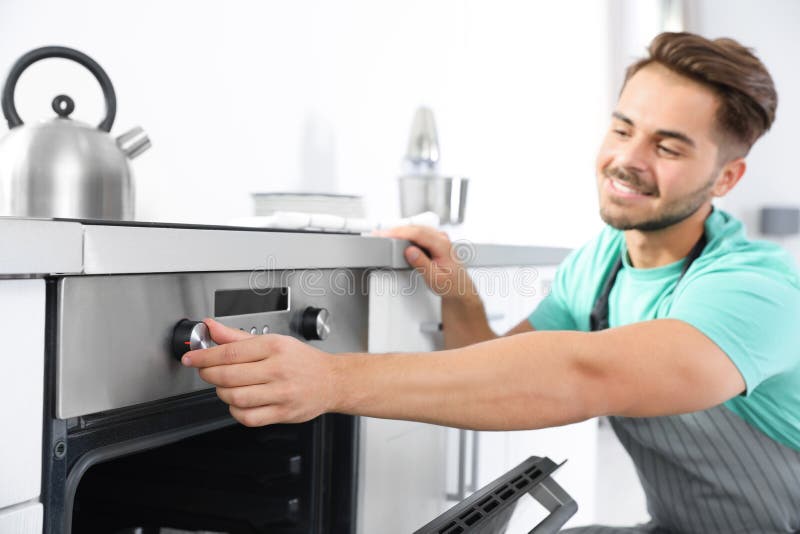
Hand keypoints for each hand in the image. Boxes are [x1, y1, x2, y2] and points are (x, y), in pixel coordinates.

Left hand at [181, 318, 340, 426]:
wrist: (332, 381)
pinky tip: (238, 403)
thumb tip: (210, 327)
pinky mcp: (283, 413)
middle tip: (206, 371)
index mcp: (274, 347)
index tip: (191, 358)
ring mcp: (281, 393)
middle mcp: (278, 369)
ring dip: (222, 393)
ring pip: (236, 397)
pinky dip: (236, 411)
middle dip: (209, 374)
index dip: (204, 356)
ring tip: (225, 386)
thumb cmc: (302, 360)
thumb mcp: (273, 340)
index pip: (230, 352)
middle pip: (229, 376)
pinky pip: (248, 417)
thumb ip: (237, 336)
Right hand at [374, 225, 469, 298]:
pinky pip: (417, 233)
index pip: (418, 233)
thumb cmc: (451, 284)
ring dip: (399, 231)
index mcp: (443, 245)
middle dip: (395, 230)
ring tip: (383, 237)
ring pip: (415, 229)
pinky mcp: (433, 240)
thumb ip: (422, 264)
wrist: (459, 287)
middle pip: (415, 228)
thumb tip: (409, 251)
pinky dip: (404, 234)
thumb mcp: (435, 279)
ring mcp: (438, 237)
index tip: (386, 234)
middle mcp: (441, 238)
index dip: (400, 232)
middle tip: (378, 235)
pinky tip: (395, 238)